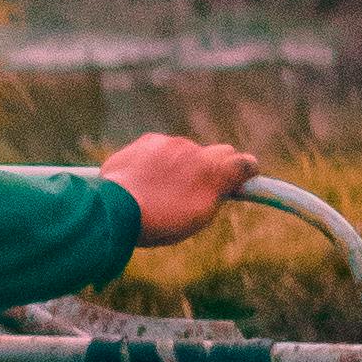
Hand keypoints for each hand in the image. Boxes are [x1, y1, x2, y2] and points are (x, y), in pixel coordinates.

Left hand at [102, 130, 251, 250]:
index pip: (246, 162)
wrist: (115, 208)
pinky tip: (144, 180)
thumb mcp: (198, 217)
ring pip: (185, 151)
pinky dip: (158, 161)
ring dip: (181, 165)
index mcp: (213, 171)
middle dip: (213, 167)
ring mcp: (169, 142)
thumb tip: (225, 185)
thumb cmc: (160, 220)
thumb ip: (216, 195)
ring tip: (161, 191)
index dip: (245, 172)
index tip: (240, 181)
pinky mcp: (147, 140)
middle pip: (217, 152)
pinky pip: (160, 148)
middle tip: (199, 190)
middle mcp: (194, 150)